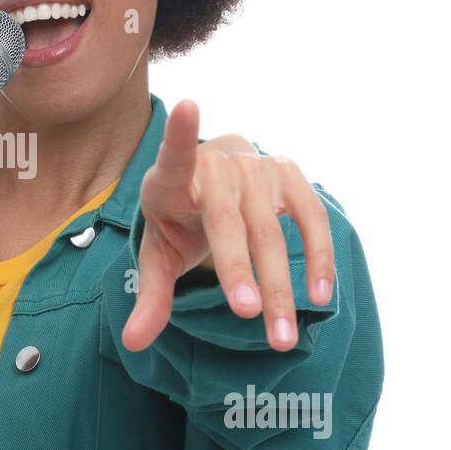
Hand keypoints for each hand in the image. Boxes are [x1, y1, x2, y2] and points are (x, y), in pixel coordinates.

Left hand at [122, 99, 334, 353]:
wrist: (211, 179)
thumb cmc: (179, 219)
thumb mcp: (158, 253)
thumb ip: (150, 295)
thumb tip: (131, 343)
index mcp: (172, 178)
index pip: (174, 155)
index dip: (179, 133)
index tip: (187, 107)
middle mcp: (217, 167)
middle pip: (230, 223)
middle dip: (240, 271)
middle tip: (249, 317)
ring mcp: (255, 168)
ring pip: (273, 230)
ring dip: (282, 283)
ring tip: (282, 334)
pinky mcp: (288, 175)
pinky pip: (311, 218)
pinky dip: (318, 257)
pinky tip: (319, 295)